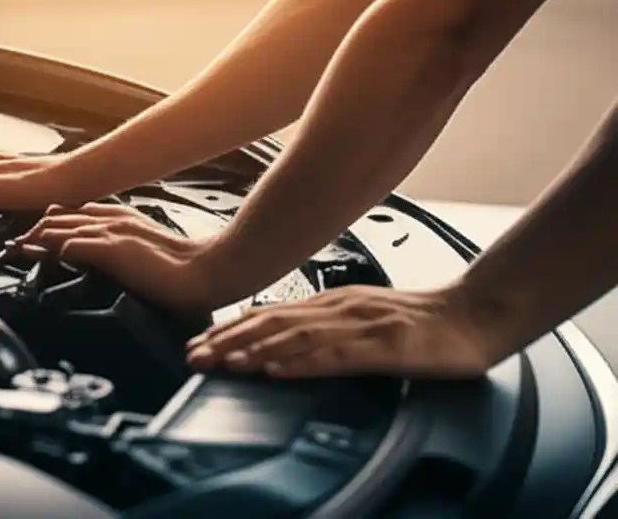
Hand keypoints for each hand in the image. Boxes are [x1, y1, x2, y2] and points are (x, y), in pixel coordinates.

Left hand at [11, 203, 232, 316]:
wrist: (206, 274)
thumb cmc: (176, 269)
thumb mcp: (136, 254)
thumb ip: (110, 249)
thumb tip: (74, 252)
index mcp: (117, 217)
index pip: (71, 214)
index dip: (45, 225)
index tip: (24, 239)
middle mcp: (112, 218)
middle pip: (60, 218)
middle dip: (33, 231)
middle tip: (11, 245)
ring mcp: (114, 232)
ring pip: (64, 228)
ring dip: (38, 238)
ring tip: (17, 248)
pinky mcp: (118, 248)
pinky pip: (82, 244)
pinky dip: (60, 247)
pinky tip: (46, 253)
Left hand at [185, 285, 491, 378]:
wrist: (477, 313)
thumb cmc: (421, 321)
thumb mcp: (362, 318)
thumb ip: (324, 327)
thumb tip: (279, 341)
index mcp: (332, 302)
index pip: (269, 315)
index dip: (230, 329)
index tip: (197, 343)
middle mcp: (340, 308)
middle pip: (273, 324)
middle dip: (229, 340)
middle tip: (195, 355)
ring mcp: (363, 324)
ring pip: (298, 337)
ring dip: (255, 350)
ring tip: (224, 362)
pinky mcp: (387, 344)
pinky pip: (338, 355)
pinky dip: (303, 363)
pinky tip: (278, 370)